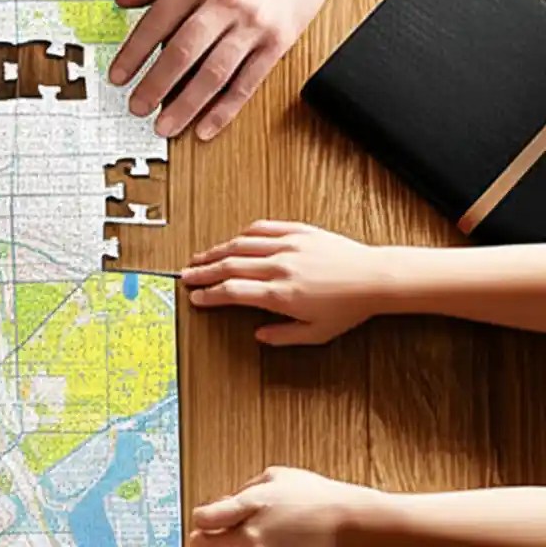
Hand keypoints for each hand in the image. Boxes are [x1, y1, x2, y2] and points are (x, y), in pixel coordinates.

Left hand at [109, 0, 350, 139]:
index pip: (157, 21)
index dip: (134, 53)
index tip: (117, 76)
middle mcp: (227, 0)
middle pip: (183, 51)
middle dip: (155, 85)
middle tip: (136, 107)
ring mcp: (255, 24)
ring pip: (214, 72)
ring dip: (186, 105)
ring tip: (164, 126)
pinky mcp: (278, 42)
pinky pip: (248, 82)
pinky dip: (226, 109)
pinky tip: (206, 127)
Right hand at [183, 221, 387, 345]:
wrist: (376, 278)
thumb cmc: (351, 306)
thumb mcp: (317, 333)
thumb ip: (284, 336)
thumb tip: (260, 337)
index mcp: (281, 294)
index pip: (232, 292)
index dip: (210, 295)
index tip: (198, 298)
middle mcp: (280, 266)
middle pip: (228, 266)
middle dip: (203, 272)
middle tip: (187, 275)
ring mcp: (288, 246)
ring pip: (240, 244)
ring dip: (216, 251)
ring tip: (201, 256)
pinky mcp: (299, 231)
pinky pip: (263, 228)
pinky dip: (244, 233)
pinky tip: (235, 239)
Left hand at [189, 466, 382, 546]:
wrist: (353, 526)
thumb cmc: (318, 498)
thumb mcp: (277, 477)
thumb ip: (244, 489)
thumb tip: (224, 501)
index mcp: (249, 507)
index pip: (200, 520)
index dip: (201, 519)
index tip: (206, 519)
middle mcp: (253, 538)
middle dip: (203, 540)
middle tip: (212, 537)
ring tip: (242, 540)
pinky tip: (261, 546)